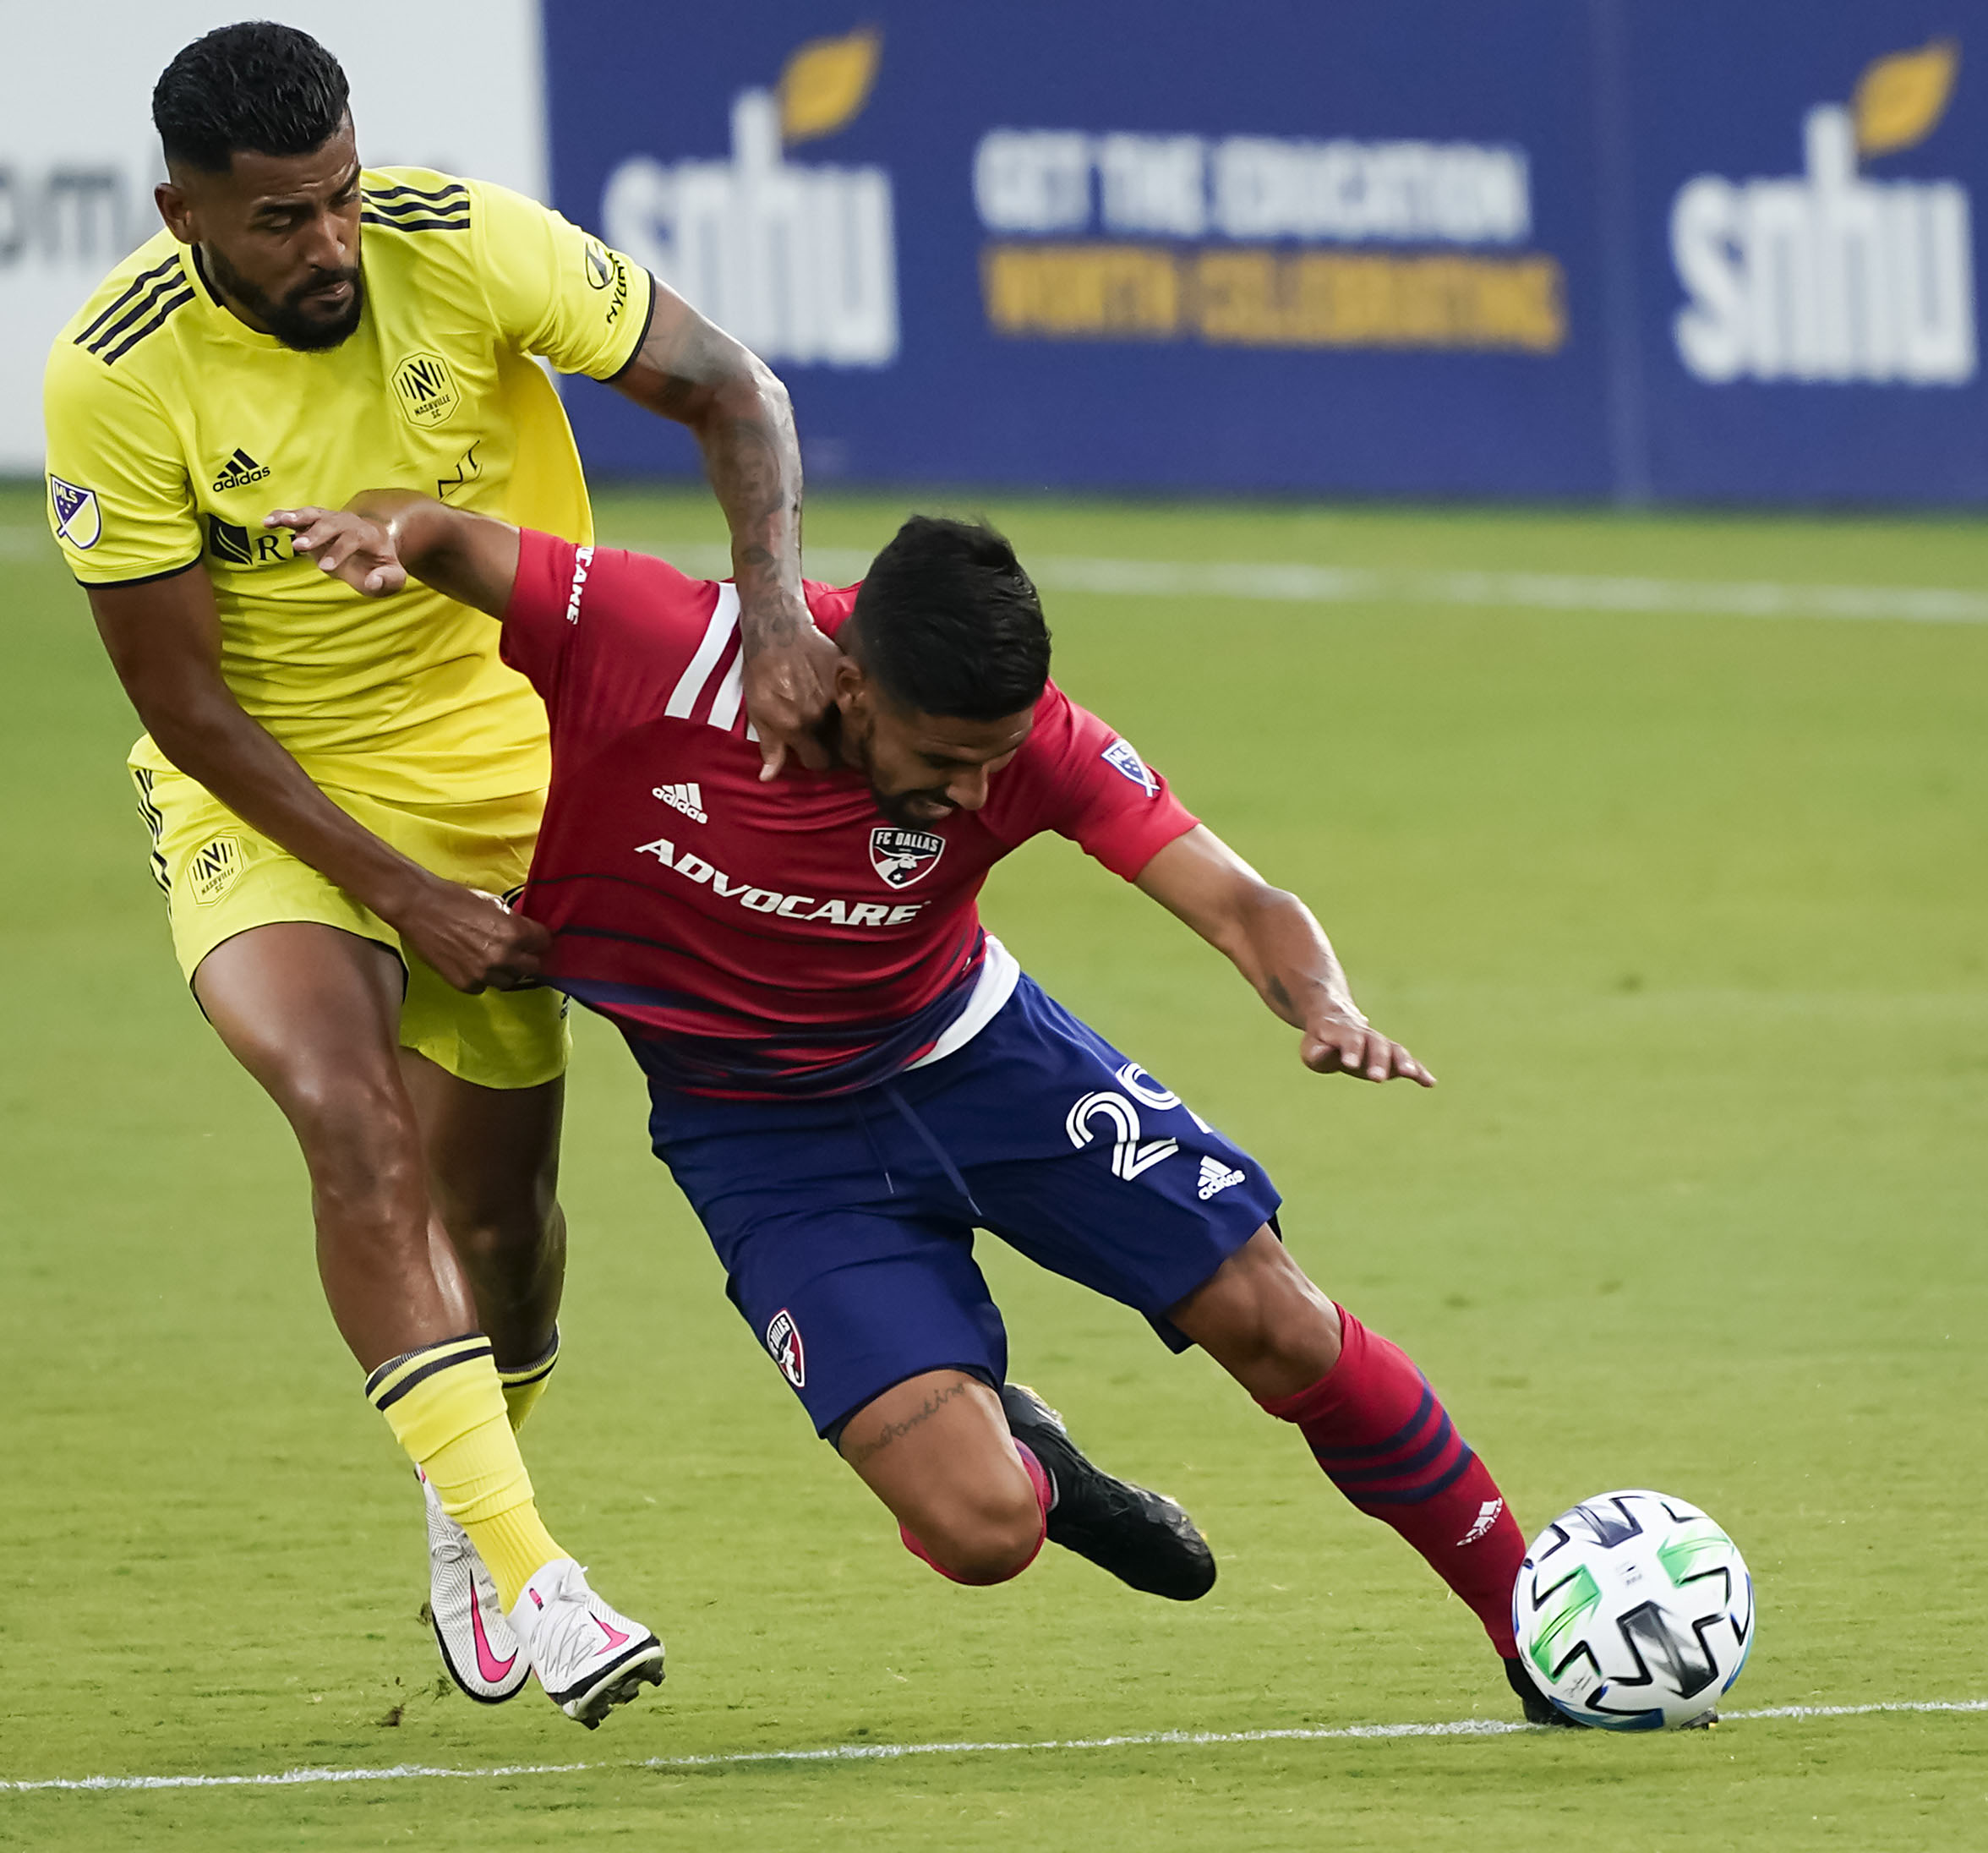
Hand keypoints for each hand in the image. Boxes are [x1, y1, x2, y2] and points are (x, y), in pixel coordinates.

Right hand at [265, 506, 406, 596]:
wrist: (373, 546)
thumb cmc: (381, 565)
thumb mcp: (393, 576)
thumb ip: (388, 580)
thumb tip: (373, 581)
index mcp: (368, 535)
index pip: (353, 539)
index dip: (340, 552)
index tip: (325, 568)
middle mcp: (348, 522)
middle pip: (331, 524)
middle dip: (316, 535)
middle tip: (299, 547)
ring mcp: (330, 519)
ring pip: (313, 514)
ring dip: (295, 517)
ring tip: (277, 522)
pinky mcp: (314, 521)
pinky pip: (298, 516)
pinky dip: (282, 516)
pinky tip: (267, 522)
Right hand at [389, 878, 550, 992]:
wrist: (418, 907)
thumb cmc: (455, 899)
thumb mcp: (494, 903)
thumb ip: (513, 921)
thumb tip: (524, 930)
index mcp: (515, 932)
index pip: (545, 943)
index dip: (540, 939)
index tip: (535, 940)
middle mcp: (503, 956)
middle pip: (532, 967)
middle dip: (527, 958)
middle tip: (517, 951)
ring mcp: (484, 973)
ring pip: (508, 981)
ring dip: (505, 971)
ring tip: (492, 958)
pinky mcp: (465, 984)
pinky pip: (483, 987)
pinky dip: (481, 979)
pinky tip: (472, 964)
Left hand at [740, 595, 841, 779]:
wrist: (778, 630)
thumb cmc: (762, 672)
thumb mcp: (758, 711)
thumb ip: (770, 746)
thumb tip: (768, 778)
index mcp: (798, 727)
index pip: (819, 762)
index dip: (816, 759)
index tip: (814, 750)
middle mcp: (821, 714)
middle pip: (839, 745)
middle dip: (833, 743)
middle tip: (824, 732)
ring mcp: (838, 693)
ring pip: (851, 723)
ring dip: (844, 722)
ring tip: (834, 713)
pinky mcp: (849, 675)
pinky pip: (858, 697)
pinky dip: (853, 699)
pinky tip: (843, 694)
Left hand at [1300, 1015, 1435, 1086]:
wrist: (1337, 1019)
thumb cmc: (1322, 1040)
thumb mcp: (1312, 1047)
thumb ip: (1318, 1053)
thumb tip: (1326, 1054)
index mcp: (1343, 1031)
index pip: (1349, 1039)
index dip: (1351, 1050)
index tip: (1350, 1064)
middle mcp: (1365, 1034)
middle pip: (1375, 1044)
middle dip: (1378, 1060)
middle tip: (1377, 1078)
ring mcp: (1380, 1043)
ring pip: (1394, 1049)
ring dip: (1403, 1061)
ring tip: (1410, 1074)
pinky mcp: (1391, 1054)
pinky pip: (1407, 1060)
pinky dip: (1419, 1070)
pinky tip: (1429, 1083)